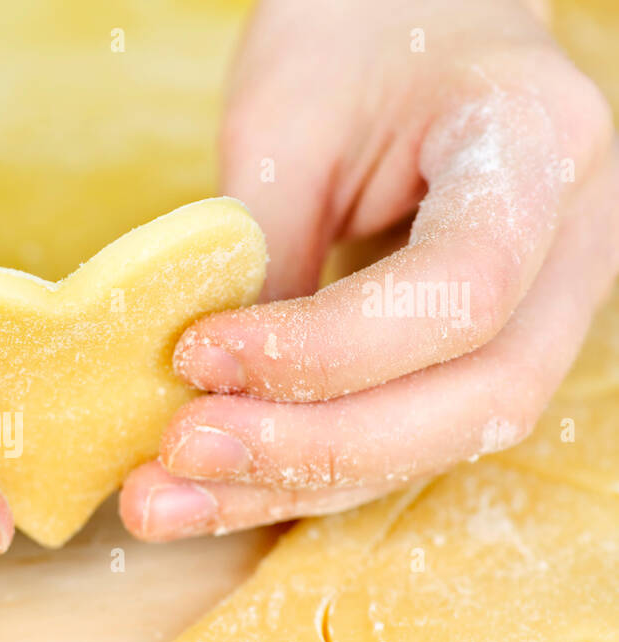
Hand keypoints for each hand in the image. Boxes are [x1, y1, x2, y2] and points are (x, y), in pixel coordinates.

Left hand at [121, 0, 618, 540]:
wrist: (412, 15)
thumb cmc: (353, 33)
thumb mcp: (291, 118)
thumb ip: (267, 249)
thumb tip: (206, 390)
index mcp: (539, 146)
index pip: (462, 288)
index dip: (328, 349)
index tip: (199, 354)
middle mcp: (571, 243)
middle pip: (475, 399)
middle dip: (314, 446)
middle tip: (179, 454)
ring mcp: (541, 306)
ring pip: (438, 441)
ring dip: (289, 486)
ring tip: (160, 501)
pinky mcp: (475, 352)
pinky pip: (401, 434)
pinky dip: (297, 474)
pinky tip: (201, 491)